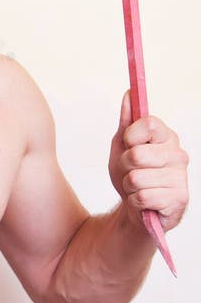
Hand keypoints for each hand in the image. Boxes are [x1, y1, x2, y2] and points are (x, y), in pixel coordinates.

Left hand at [108, 91, 188, 232]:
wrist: (136, 209)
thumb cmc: (130, 174)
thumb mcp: (122, 146)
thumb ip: (126, 121)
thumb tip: (129, 93)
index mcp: (166, 136)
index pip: (148, 123)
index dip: (130, 135)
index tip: (129, 144)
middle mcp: (178, 154)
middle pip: (136, 154)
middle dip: (124, 166)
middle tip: (131, 171)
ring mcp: (180, 177)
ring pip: (136, 178)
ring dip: (129, 186)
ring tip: (137, 188)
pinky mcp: (179, 199)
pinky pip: (142, 197)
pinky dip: (135, 201)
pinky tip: (144, 202)